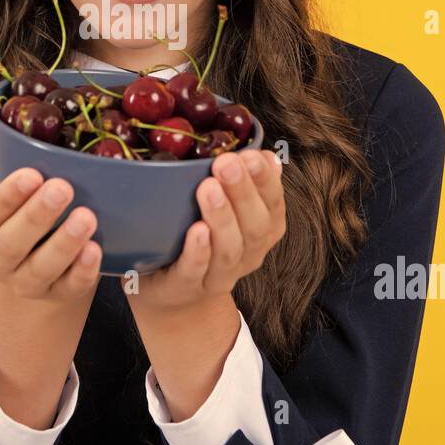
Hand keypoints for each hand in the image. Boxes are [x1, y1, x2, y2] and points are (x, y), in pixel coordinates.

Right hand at [0, 130, 101, 302]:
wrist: (38, 250)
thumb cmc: (14, 201)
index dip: (4, 198)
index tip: (32, 174)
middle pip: (9, 244)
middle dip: (36, 216)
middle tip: (62, 188)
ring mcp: (26, 280)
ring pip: (39, 269)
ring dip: (63, 244)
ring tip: (86, 217)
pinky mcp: (58, 293)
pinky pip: (69, 287)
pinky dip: (82, 271)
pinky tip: (95, 250)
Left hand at [126, 148, 285, 312]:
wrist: (171, 293)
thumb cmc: (197, 237)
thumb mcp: (224, 207)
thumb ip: (240, 182)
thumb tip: (261, 151)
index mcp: (261, 232)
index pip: (273, 205)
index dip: (266, 181)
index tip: (254, 155)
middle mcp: (247, 256)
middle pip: (255, 228)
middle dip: (244, 193)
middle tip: (227, 162)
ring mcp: (217, 276)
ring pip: (229, 251)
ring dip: (222, 217)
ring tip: (208, 187)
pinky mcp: (184, 288)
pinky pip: (194, 272)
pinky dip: (198, 252)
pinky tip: (197, 230)